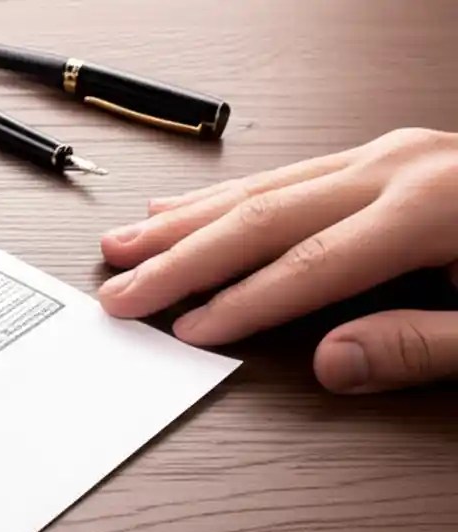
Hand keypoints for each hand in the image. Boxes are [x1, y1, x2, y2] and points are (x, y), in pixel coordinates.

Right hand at [97, 127, 457, 393]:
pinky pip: (287, 174)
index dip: (242, 304)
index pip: (310, 265)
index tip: (185, 333)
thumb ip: (425, 345)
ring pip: (264, 188)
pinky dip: (226, 196)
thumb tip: (332, 362)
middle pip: (265, 217)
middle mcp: (399, 168)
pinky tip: (182, 209)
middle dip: (183, 258)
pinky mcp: (388, 155)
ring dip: (187, 221)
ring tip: (124, 245)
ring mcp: (390, 154)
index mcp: (430, 210)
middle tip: (118, 289)